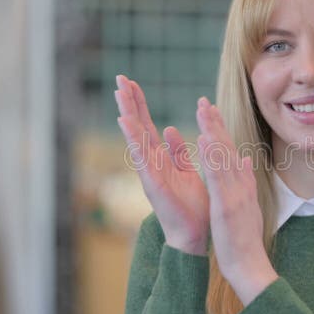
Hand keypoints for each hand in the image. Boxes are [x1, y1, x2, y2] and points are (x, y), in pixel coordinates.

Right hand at [114, 75, 209, 255]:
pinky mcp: (153, 183)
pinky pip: (142, 157)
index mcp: (161, 159)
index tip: (132, 83)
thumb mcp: (187, 172)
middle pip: (138, 127)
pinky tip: (125, 122)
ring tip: (119, 93)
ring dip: (128, 115)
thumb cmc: (191, 207)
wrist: (194, 235)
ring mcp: (149, 172)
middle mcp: (151, 163)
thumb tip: (171, 130)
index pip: (147, 126)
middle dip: (130, 102)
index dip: (140, 105)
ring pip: (136, 138)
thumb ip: (178, 153)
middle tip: (120, 78)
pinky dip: (133, 139)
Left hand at [195, 97, 277, 304]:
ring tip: (203, 110)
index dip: (221, 131)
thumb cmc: (245, 240)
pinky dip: (211, 157)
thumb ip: (246, 182)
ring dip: (213, 131)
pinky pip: (218, 177)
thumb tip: (247, 160)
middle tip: (204, 101)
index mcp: (243, 186)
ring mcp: (235, 193)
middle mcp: (241, 185)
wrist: (251, 265)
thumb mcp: (248, 206)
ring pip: (223, 156)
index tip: (211, 112)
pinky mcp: (226, 204)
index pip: (232, 152)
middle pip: (228, 149)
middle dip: (216, 123)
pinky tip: (203, 139)